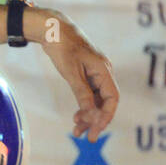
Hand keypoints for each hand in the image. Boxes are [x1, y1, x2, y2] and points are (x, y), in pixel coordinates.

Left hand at [37, 10, 118, 141]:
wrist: (52, 28)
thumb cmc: (62, 46)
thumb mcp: (70, 72)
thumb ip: (82, 92)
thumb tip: (91, 113)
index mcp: (104, 70)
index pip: (113, 98)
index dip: (106, 116)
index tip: (95, 131)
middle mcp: (104, 72)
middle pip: (105, 102)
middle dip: (96, 120)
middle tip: (85, 136)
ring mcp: (96, 73)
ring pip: (97, 100)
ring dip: (89, 115)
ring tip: (76, 130)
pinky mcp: (87, 74)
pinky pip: (90, 94)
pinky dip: (84, 106)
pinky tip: (77, 117)